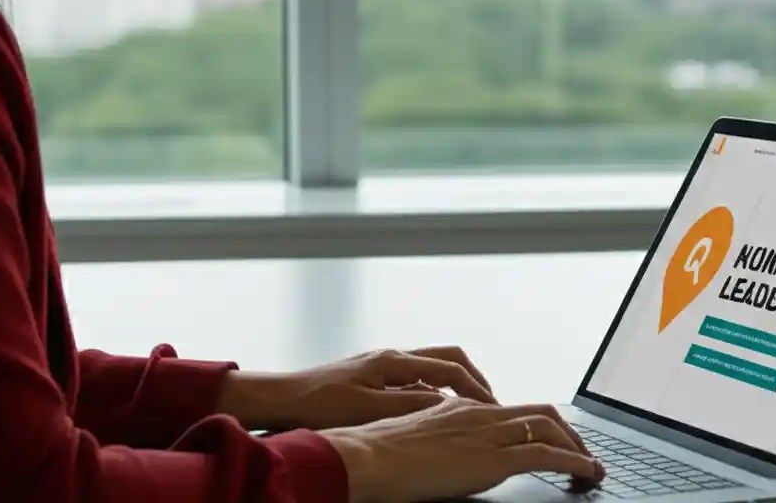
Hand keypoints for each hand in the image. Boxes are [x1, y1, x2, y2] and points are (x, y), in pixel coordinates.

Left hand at [216, 346, 497, 430]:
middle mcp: (391, 358)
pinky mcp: (371, 380)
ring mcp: (381, 367)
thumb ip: (412, 404)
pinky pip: (415, 382)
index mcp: (393, 361)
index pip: (452, 369)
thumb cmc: (319, 403)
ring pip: (432, 371)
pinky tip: (433, 418)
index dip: (478, 390)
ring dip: (455, 388)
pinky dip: (434, 394)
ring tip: (470, 414)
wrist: (279, 399)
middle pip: (448, 360)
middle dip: (475, 381)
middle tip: (492, 407)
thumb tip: (451, 405)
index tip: (496, 410)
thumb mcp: (370, 407)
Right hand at [321, 397, 604, 502]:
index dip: (533, 425)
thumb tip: (440, 458)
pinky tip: (586, 472)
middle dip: (567, 432)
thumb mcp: (411, 441)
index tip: (547, 441)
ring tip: (590, 467)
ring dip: (578, 447)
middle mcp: (479, 413)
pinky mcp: (495, 457)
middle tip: (580, 452)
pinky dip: (575, 461)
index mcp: (458, 407)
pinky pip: (548, 455)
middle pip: (539, 411)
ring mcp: (488, 432)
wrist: (369, 458)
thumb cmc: (376, 455)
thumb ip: (434, 443)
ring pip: (550, 427)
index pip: (508, 410)